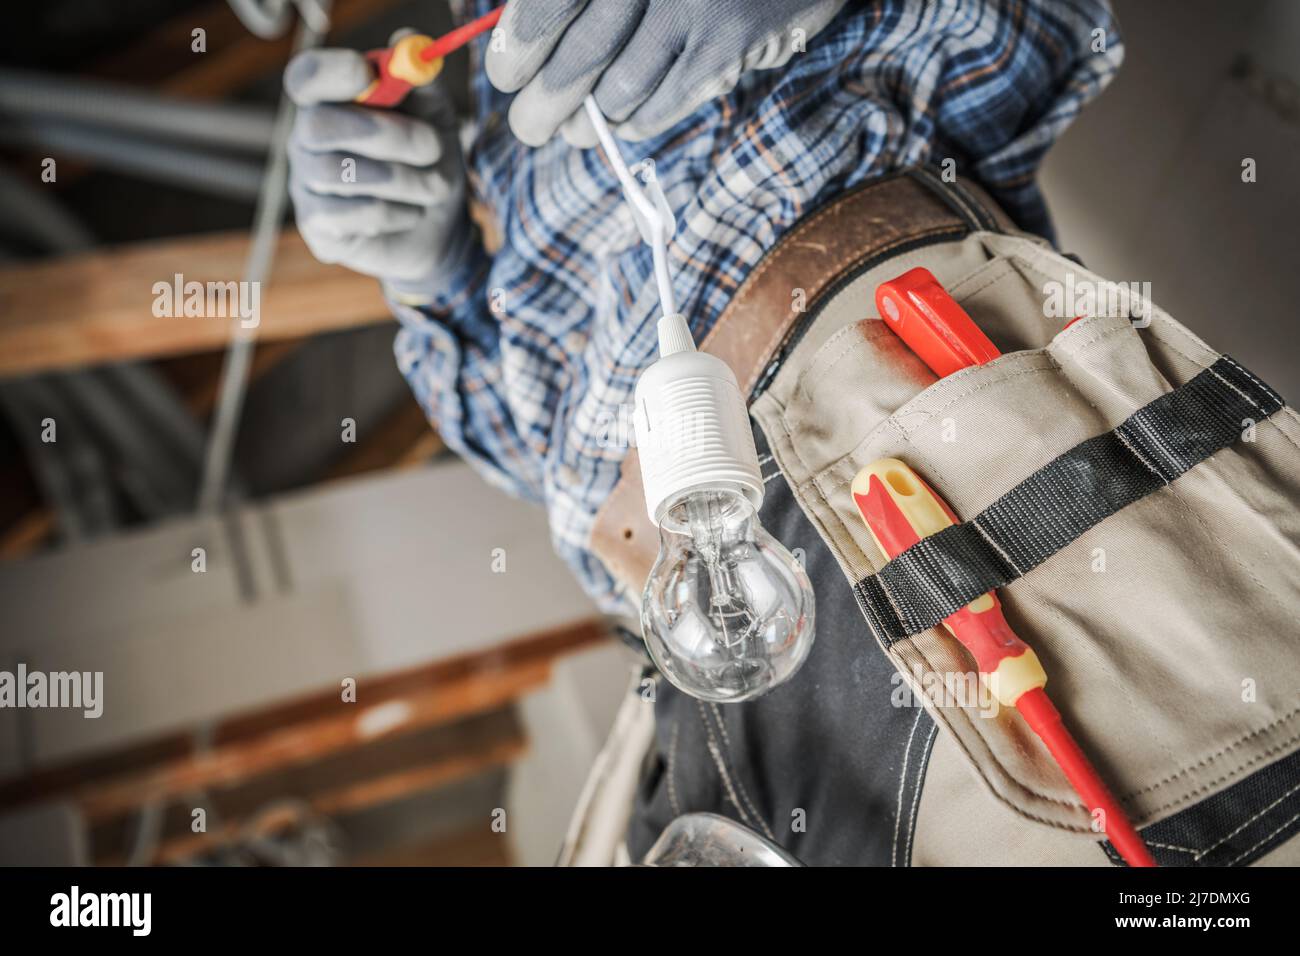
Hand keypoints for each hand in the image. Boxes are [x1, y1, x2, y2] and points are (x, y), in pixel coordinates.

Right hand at [284, 40, 470, 300]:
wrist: (440, 226)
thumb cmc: (430, 162)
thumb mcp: (435, 116)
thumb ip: (420, 81)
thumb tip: (407, 40)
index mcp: (329, 102)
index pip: (306, 78)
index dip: (330, 73)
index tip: (368, 74)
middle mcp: (307, 140)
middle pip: (318, 126)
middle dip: (384, 134)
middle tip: (432, 146)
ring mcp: (306, 185)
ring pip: (340, 173)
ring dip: (403, 179)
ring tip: (436, 185)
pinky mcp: (319, 229)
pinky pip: (351, 215)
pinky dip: (394, 213)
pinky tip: (411, 213)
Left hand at [485, 0, 847, 145]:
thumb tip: (511, 40)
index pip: (550, 5)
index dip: (518, 49)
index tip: (504, 78)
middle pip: (581, 56)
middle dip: (545, 106)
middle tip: (528, 128)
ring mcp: (696, 7)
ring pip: (621, 90)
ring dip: (590, 122)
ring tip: (574, 130)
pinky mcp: (730, 45)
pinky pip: (665, 103)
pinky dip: (634, 122)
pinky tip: (621, 121)